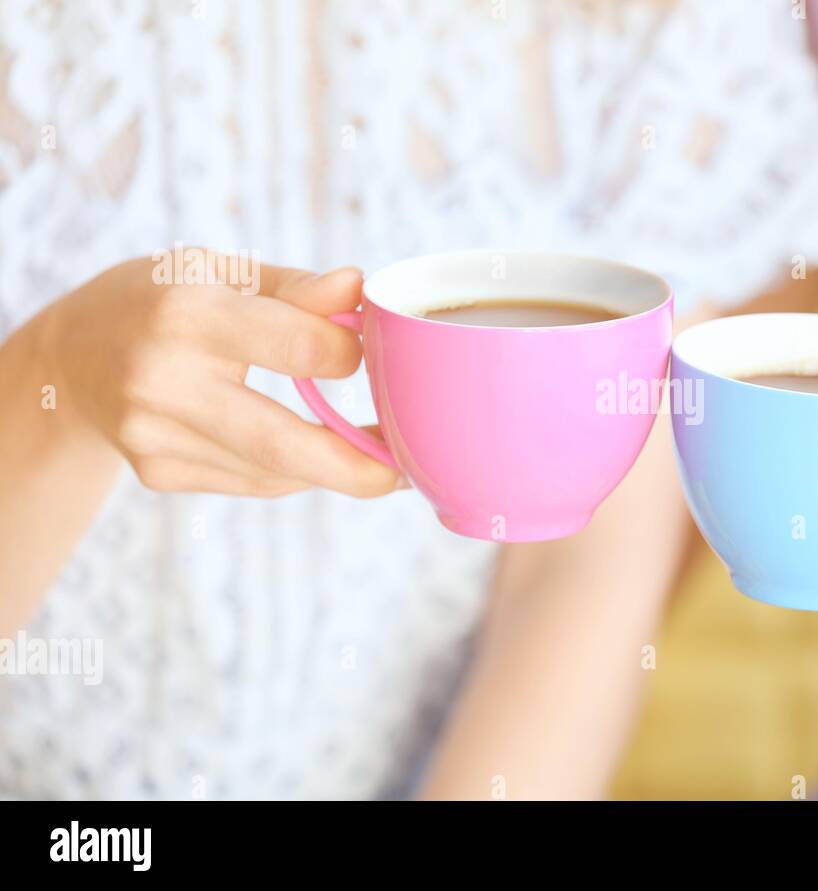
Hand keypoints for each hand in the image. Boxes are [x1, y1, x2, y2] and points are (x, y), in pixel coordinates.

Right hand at [38, 249, 400, 497]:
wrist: (70, 356)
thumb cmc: (163, 298)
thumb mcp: (219, 270)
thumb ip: (295, 287)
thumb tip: (359, 287)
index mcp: (187, 314)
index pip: (298, 347)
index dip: (347, 354)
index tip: (364, 352)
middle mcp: (163, 380)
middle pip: (280, 441)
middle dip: (353, 465)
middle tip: (404, 473)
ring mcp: (154, 435)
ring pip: (270, 470)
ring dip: (330, 468)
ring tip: (373, 457)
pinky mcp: (157, 472)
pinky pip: (248, 481)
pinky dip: (289, 470)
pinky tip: (307, 453)